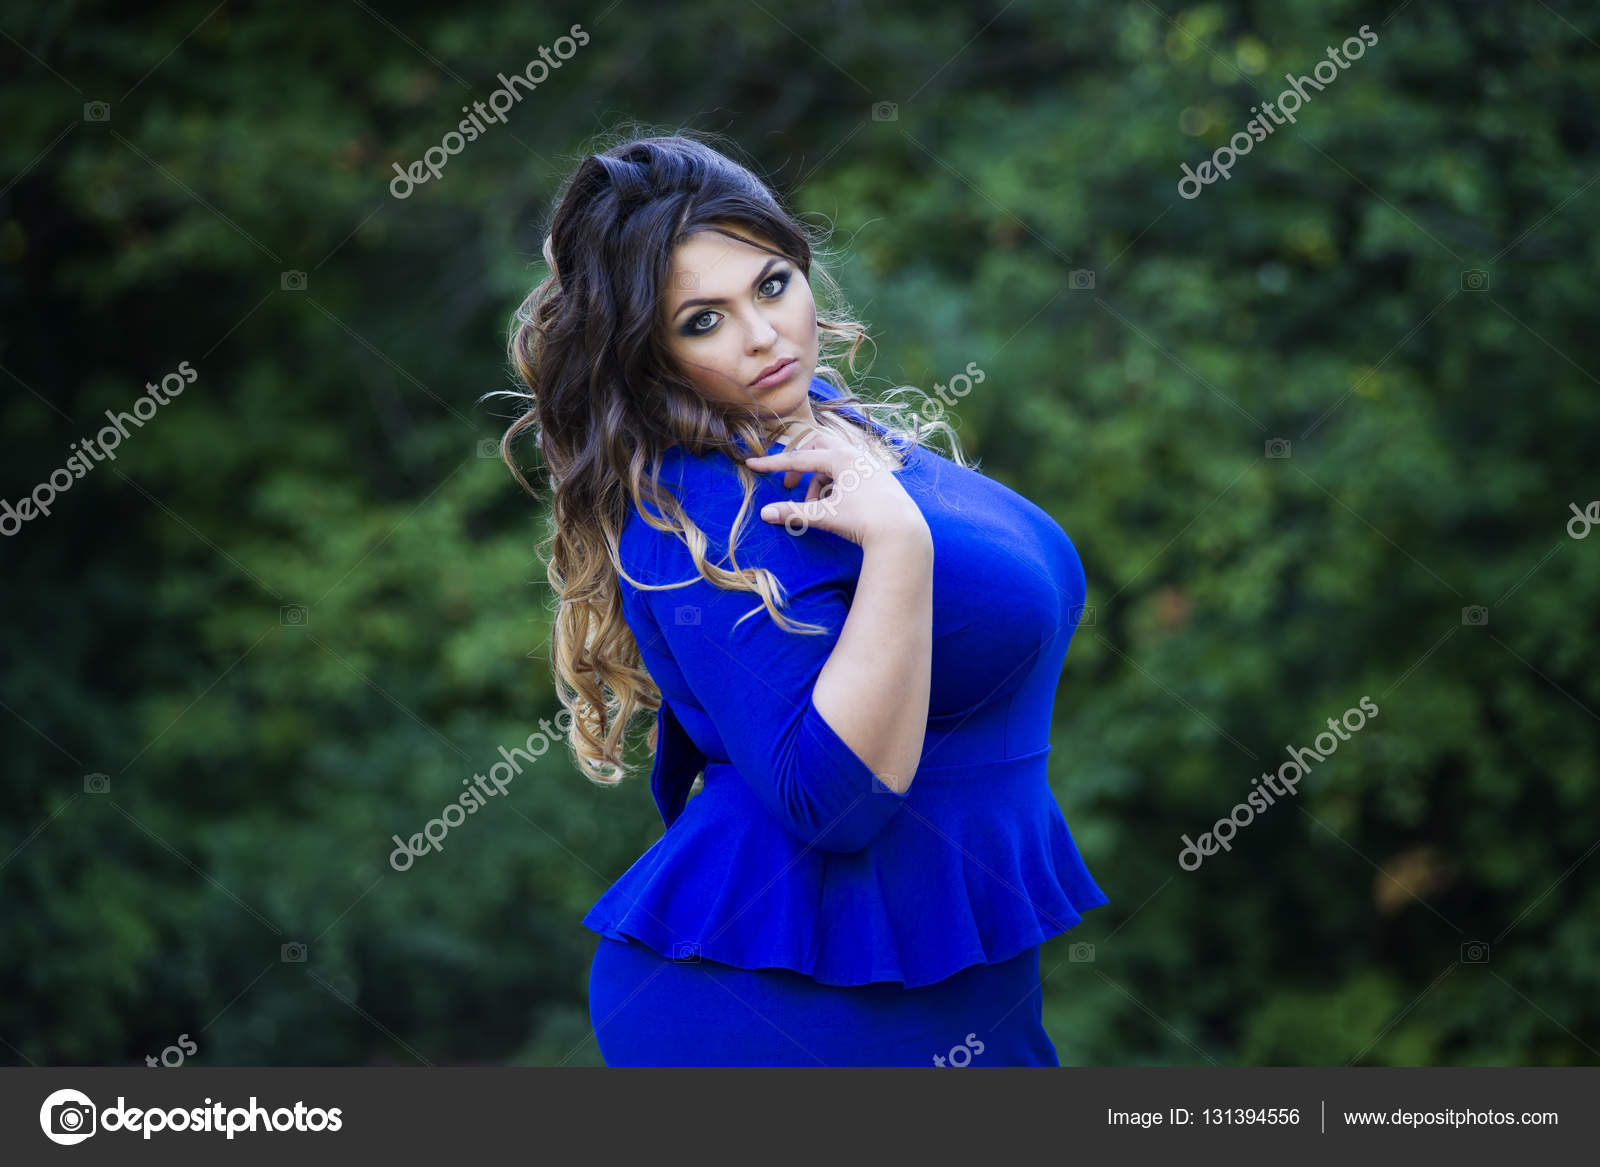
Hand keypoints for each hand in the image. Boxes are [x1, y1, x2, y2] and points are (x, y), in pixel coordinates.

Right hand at [744, 424, 928, 550]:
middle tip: (789, 485)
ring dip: (816, 480)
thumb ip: (794, 513)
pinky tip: (832, 503)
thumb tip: (764, 513)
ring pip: (832, 461)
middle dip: (799, 465)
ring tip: (812, 505)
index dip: (772, 464)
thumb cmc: (864, 521)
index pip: (798, 459)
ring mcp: (867, 463)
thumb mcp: (825, 516)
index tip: (751, 465)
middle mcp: (855, 454)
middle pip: (816, 447)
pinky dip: (832, 483)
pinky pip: (846, 470)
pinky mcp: (876, 475)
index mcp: (840, 458)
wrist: (902, 531)